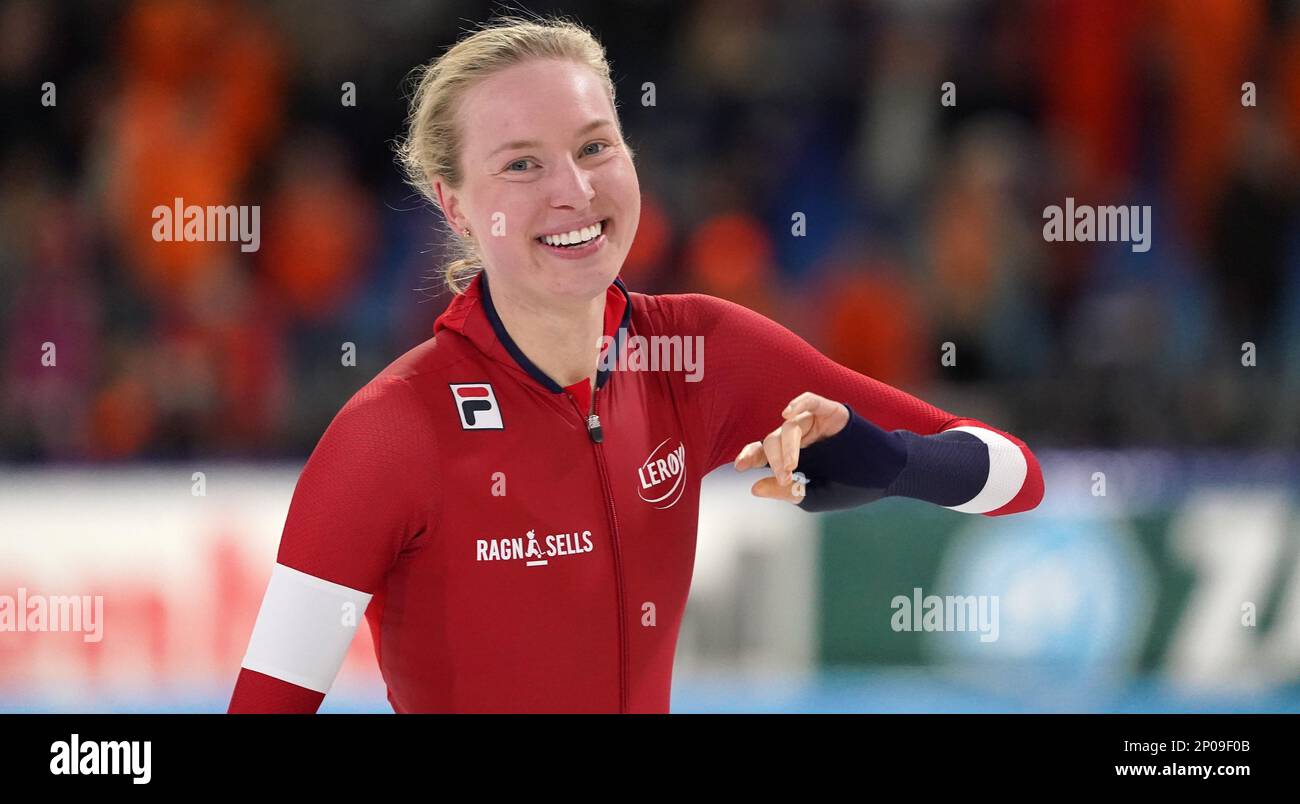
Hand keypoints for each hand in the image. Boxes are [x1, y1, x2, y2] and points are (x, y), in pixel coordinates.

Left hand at [732, 392, 849, 503]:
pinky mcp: (831, 412)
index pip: (763, 453)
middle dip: (774, 460)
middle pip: (773, 440)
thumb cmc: (852, 488)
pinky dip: (799, 403)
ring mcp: (814, 424)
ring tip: (793, 467)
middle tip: (785, 476)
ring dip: (787, 447)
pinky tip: (788, 413)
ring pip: (790, 428)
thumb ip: (786, 493)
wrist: (888, 476)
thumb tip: (754, 488)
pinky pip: (811, 401)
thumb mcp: (815, 496)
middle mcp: (799, 439)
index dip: (750, 455)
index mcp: (792, 458)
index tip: (740, 466)